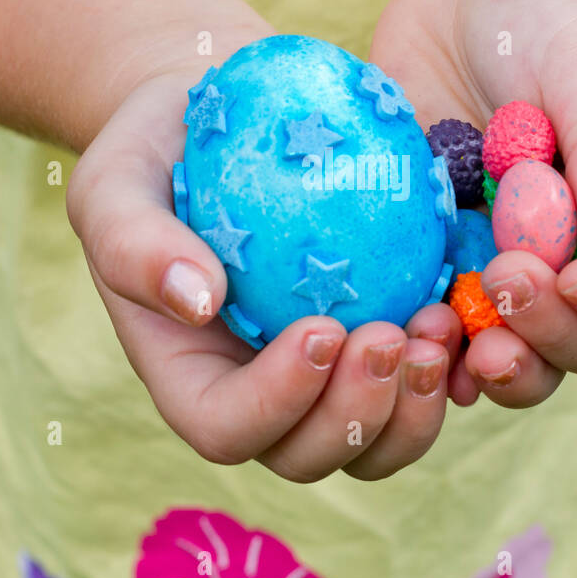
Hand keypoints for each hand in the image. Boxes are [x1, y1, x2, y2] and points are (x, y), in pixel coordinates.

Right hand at [66, 51, 461, 481]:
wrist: (215, 121)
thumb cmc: (153, 155)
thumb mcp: (114, 184)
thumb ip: (133, 244)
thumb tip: (197, 302)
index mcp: (192, 372)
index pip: (226, 428)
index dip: (276, 403)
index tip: (318, 329)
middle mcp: (260, 391)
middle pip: (309, 455)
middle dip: (356, 415)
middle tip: (390, 335)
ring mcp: (325, 376)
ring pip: (376, 444)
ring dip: (414, 405)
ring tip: (436, 326)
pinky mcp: (378, 341)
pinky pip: (421, 387)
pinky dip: (450, 367)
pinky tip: (462, 307)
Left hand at [369, 0, 576, 407]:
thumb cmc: (551, 17)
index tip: (575, 275)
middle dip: (551, 335)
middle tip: (503, 278)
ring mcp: (513, 267)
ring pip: (523, 362)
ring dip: (493, 366)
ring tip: (449, 332)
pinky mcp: (447, 265)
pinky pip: (444, 337)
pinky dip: (430, 350)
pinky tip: (406, 333)